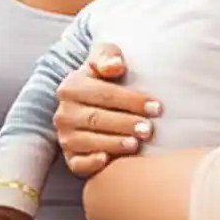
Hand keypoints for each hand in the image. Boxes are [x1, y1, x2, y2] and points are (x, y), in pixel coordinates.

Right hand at [54, 43, 161, 177]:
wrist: (93, 102)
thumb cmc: (106, 80)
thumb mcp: (105, 59)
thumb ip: (108, 55)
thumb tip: (115, 66)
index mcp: (71, 87)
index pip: (103, 94)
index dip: (131, 101)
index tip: (156, 107)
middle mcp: (64, 113)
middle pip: (97, 119)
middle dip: (125, 124)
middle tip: (149, 130)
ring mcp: (65, 136)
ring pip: (89, 142)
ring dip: (114, 144)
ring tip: (136, 144)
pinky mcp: (70, 157)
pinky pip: (78, 163)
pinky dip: (91, 163)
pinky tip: (107, 160)